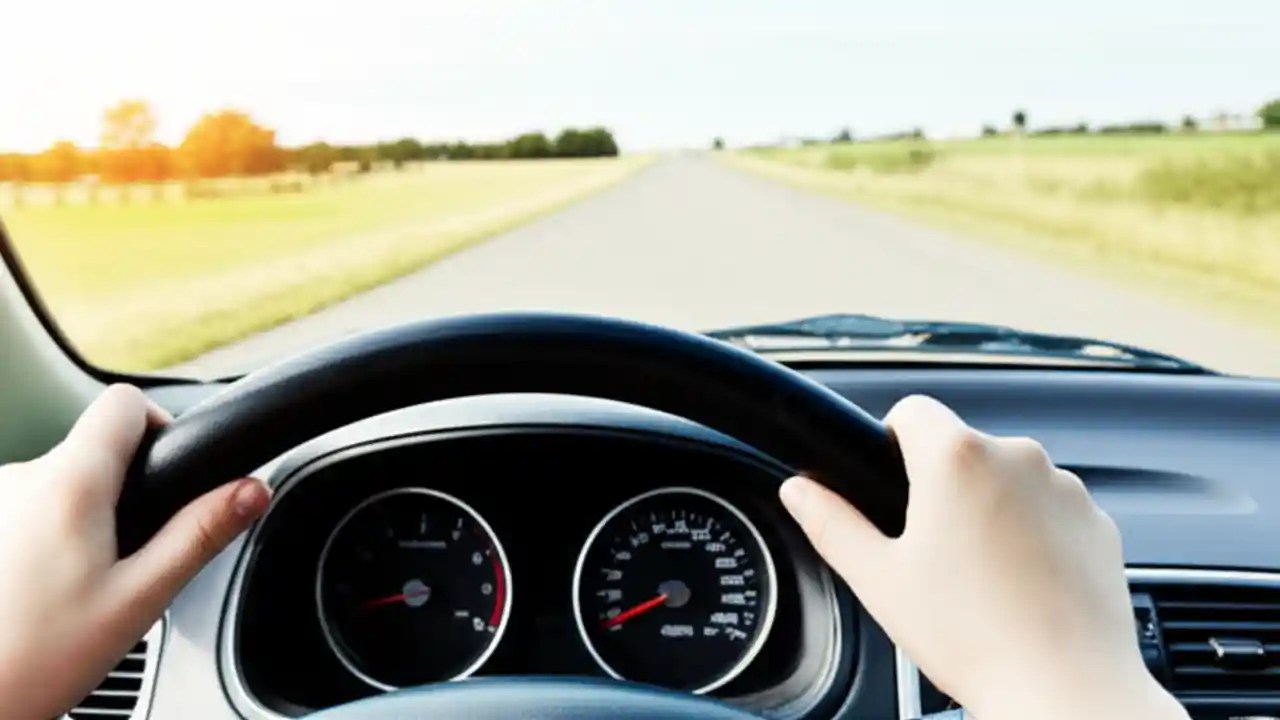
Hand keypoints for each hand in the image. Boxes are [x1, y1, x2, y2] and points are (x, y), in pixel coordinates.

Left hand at [0, 385, 270, 719]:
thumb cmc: (35, 659)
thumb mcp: (139, 598)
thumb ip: (200, 535)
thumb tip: (254, 491)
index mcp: (70, 484)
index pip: (124, 403)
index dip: (159, 424)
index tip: (170, 474)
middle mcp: (20, 478)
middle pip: (94, 447)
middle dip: (124, 490)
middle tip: (131, 556)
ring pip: (60, 482)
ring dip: (83, 517)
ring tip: (83, 584)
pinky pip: (26, 508)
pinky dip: (47, 536)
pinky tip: (45, 591)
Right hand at [779, 395, 1186, 719]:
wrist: (1064, 689)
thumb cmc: (974, 638)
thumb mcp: (878, 579)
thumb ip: (831, 522)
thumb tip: (799, 491)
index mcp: (957, 459)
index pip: (912, 411)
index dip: (891, 442)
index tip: (891, 484)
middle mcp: (1018, 458)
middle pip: (962, 449)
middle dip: (942, 488)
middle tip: (930, 553)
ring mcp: (1065, 489)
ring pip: (1008, 480)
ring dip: (990, 510)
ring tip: (979, 578)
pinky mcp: (1098, 522)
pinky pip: (1051, 511)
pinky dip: (1034, 535)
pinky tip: (1020, 586)